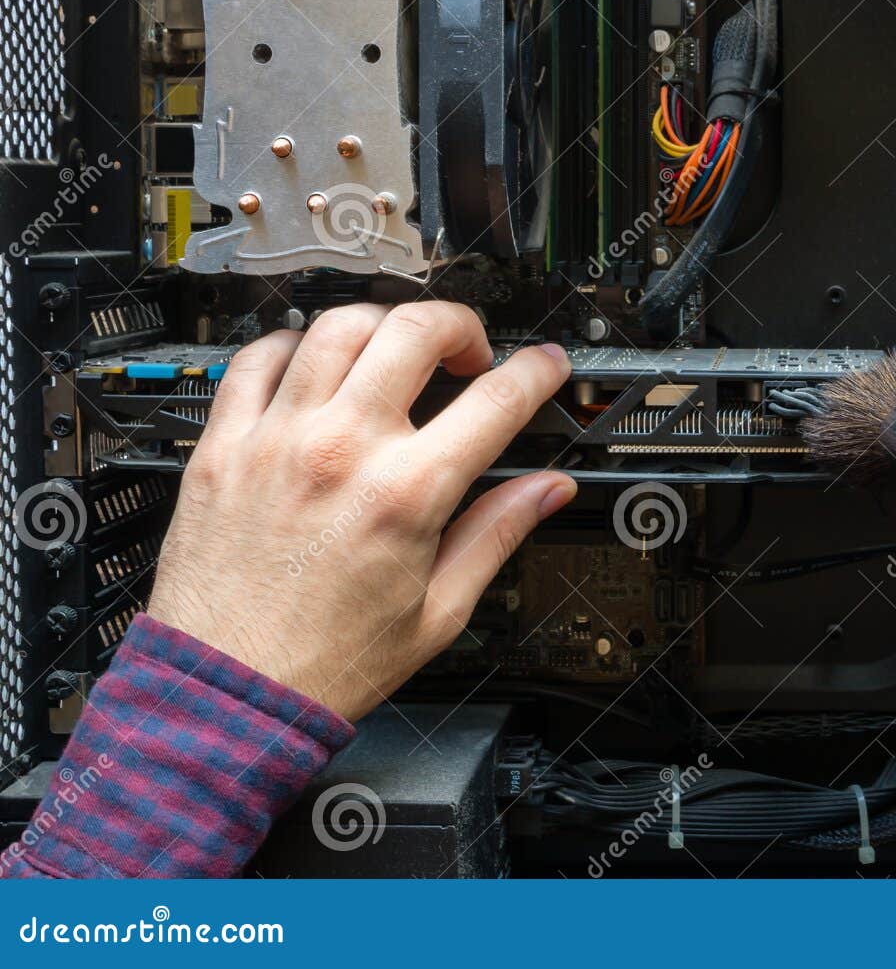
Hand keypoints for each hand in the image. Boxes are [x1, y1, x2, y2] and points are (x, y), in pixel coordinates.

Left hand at [147, 302, 575, 720]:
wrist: (227, 694)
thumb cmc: (326, 662)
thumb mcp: (440, 612)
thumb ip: (496, 534)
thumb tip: (546, 490)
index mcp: (406, 495)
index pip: (496, 399)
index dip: (535, 372)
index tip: (542, 366)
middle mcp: (341, 451)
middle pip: (415, 331)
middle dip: (460, 327)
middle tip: (467, 355)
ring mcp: (277, 440)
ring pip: (337, 327)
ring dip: (382, 326)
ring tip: (394, 354)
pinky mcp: (224, 446)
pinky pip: (257, 357)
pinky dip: (295, 346)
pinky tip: (315, 369)